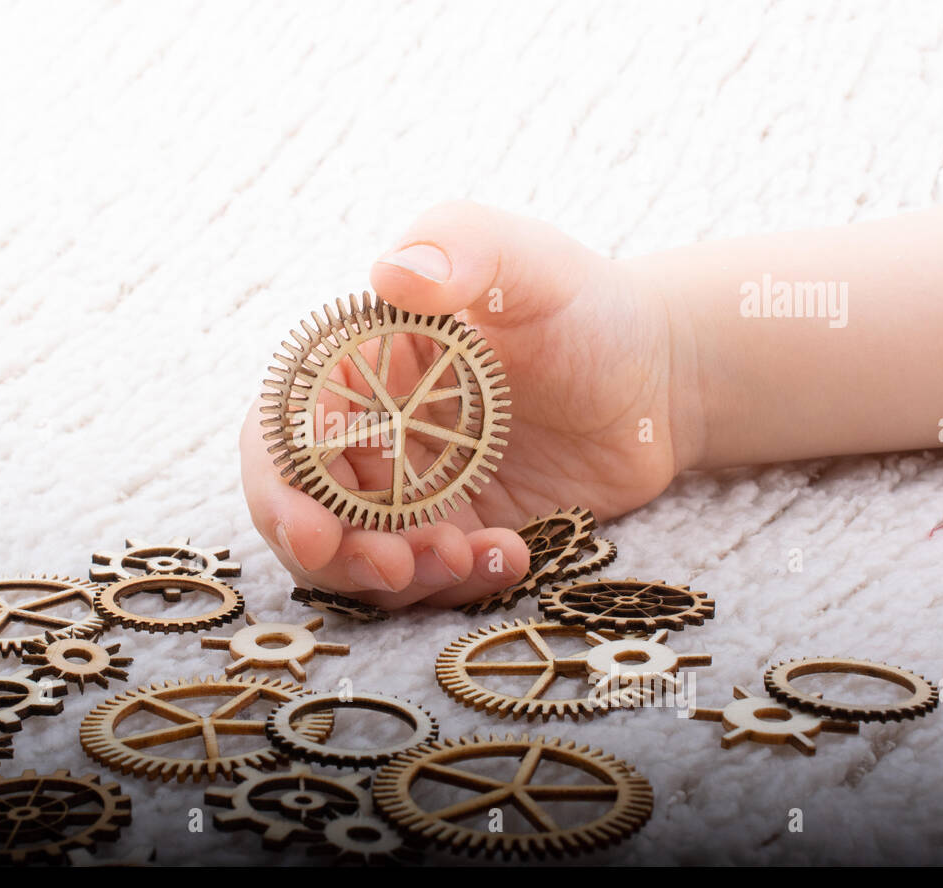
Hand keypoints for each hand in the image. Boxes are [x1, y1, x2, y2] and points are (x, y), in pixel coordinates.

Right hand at [240, 201, 690, 609]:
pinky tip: (513, 555)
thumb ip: (462, 248)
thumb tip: (388, 272)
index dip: (279, 484)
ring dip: (393, 577)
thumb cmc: (587, 307)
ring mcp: (411, 491)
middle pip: (303, 509)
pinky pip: (430, 579)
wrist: (663, 380)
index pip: (280, 431)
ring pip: (357, 557)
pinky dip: (457, 583)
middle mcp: (369, 431)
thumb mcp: (529, 264)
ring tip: (465, 559)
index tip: (314, 527)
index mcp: (357, 367)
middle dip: (330, 552)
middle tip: (391, 567)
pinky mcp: (456, 533)